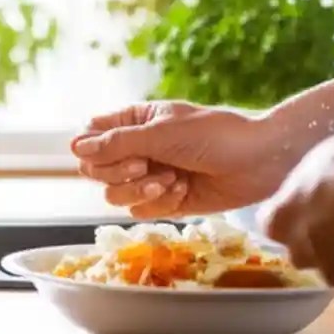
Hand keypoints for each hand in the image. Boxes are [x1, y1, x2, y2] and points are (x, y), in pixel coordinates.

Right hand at [70, 101, 297, 218]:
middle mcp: (136, 149)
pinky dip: (159, 203)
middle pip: (95, 170)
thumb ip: (117, 142)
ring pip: (114, 194)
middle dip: (118, 172)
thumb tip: (75, 147)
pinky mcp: (163, 201)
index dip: (92, 149)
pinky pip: (139, 210)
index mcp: (134, 122)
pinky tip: (182, 191)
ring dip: (140, 190)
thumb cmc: (216, 135)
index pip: (90, 136)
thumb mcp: (163, 133)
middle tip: (145, 165)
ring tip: (170, 180)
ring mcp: (148, 176)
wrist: (258, 162)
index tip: (109, 152)